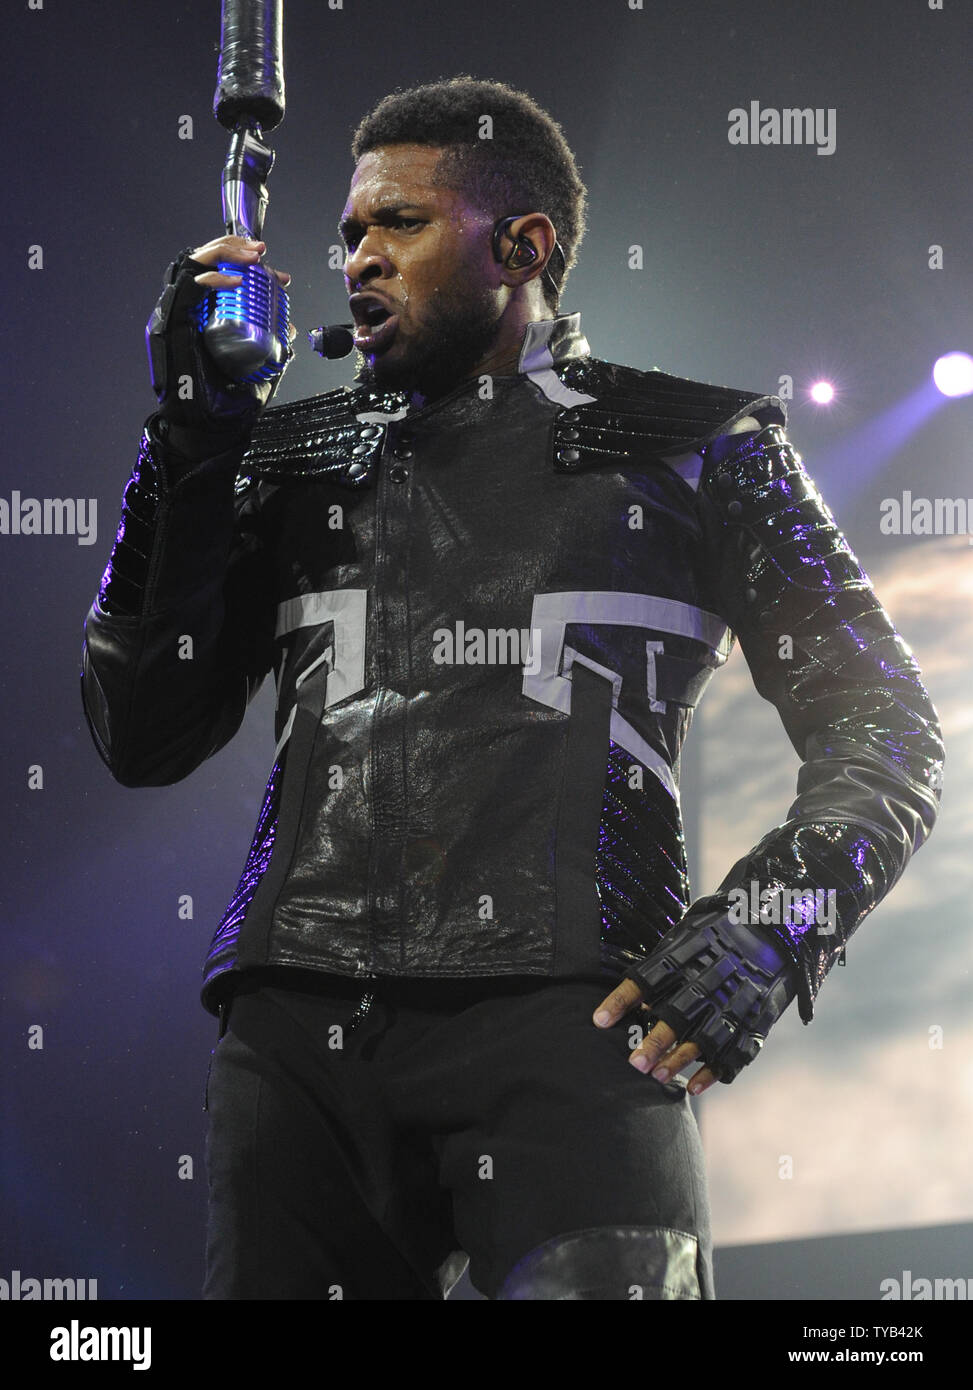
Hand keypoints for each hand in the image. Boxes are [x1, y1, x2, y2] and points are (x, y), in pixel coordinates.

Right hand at [145, 234, 295, 448]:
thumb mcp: (257, 369)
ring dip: (222, 253)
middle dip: (232, 248)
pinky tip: (235, 279)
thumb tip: (288, 329)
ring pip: (190, 266)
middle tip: (261, 252)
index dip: (243, 264)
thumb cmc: (228, 403)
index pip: (216, 276)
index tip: (277, 272)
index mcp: (199, 318)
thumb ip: (271, 351)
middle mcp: (183, 312)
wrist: (209, 430)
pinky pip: (186, 289)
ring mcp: (173, 316)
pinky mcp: (169, 325)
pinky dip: (211, 278)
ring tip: (251, 257)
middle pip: (201, 262)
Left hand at [592, 906, 798, 1086]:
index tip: (599, 1021)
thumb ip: (664, 965)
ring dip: (681, 1060)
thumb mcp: (689, 934)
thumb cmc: (720, 931)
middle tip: (634, 1064)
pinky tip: (693, 1087)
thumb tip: (639, 1004)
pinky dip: (715, 1071)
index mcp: (691, 951)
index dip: (623, 998)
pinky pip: (738, 1049)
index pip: (649, 977)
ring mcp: (739, 998)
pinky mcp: (759, 1017)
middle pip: (681, 1012)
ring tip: (657, 1077)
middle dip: (657, 1041)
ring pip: (708, 1036)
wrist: (777, 926)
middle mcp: (714, 976)